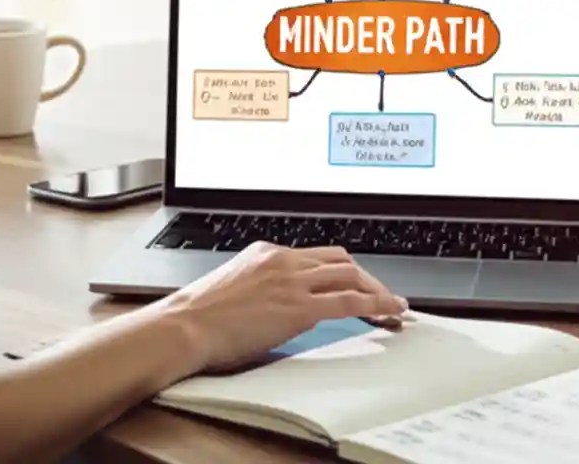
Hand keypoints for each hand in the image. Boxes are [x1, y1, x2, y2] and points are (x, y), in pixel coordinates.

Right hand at [160, 242, 406, 371]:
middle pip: (339, 259)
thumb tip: (271, 307)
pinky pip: (350, 301)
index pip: (314, 256)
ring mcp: (293, 281)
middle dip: (364, 276)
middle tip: (380, 293)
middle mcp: (283, 260)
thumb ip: (258, 289)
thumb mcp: (232, 288)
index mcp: (265, 252)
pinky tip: (390, 311)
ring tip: (394, 304)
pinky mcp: (300, 306)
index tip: (351, 281)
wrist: (184, 325)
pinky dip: (377, 304)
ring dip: (377, 289)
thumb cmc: (197, 316)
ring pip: (351, 275)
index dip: (339, 270)